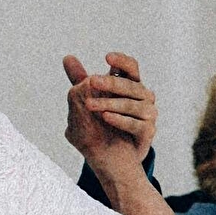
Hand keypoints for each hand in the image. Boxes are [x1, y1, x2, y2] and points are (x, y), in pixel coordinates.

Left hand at [62, 54, 150, 170]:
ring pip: (132, 104)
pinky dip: (120, 120)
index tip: (106, 58)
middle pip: (130, 85)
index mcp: (131, 85)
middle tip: (91, 80)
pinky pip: (135, 124)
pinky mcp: (147, 131)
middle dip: (110, 82)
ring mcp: (148, 114)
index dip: (121, 61)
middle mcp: (143, 97)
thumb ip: (80, 79)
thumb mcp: (90, 99)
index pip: (131, 68)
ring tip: (89, 105)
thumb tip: (67, 58)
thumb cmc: (103, 123)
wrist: (114, 156)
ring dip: (110, 103)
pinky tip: (105, 117)